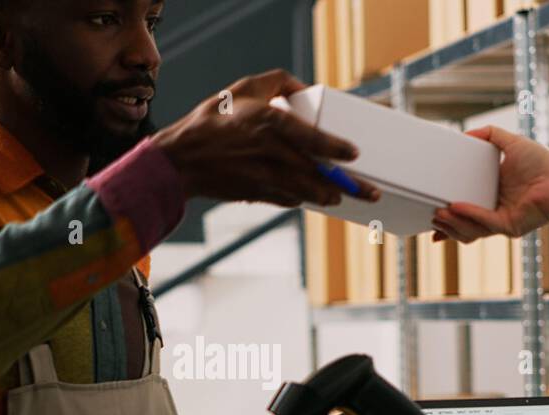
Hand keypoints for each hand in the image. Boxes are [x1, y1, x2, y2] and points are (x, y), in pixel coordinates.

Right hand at [151, 69, 380, 207]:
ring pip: (304, 191)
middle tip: (368, 192)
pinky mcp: (255, 193)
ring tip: (340, 197)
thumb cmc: (212, 120)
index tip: (353, 154)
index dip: (334, 148)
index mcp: (267, 121)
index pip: (310, 137)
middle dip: (344, 185)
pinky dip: (298, 199)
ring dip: (326, 197)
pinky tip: (309, 198)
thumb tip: (305, 89)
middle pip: (314, 173)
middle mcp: (268, 151)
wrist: (180, 159)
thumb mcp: (244, 88)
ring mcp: (262, 176)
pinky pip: (285, 199)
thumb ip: (278, 81)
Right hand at [431, 125, 548, 242]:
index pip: (463, 207)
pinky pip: (484, 224)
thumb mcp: (510, 142)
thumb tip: (467, 134)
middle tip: (429, 213)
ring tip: (437, 214)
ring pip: (469, 229)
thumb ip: (489, 135)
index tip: (430, 208)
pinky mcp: (508, 227)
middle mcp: (494, 210)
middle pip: (462, 223)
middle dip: (444, 223)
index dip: (447, 212)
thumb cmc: (542, 163)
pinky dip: (468, 216)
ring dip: (452, 224)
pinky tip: (455, 208)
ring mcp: (500, 221)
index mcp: (491, 193)